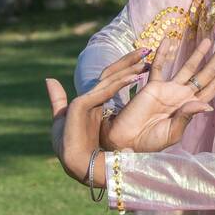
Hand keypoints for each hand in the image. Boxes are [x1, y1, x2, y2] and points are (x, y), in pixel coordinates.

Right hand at [46, 49, 150, 183]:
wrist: (73, 165)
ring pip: (108, 78)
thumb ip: (87, 113)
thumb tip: (68, 96)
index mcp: (93, 102)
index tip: (143, 60)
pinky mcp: (81, 106)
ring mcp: (84, 100)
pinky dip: (119, 84)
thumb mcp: (91, 131)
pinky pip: (104, 92)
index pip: (110, 78)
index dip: (125, 67)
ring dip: (127, 67)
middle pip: (111, 73)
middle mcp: (89, 98)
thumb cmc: (77, 150)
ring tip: (144, 57)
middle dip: (128, 60)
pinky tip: (135, 77)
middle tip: (146, 49)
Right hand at [103, 32, 214, 153]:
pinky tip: (169, 40)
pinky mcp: (152, 86)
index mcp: (191, 107)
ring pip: (187, 67)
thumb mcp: (171, 133)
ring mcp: (168, 89)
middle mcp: (183, 95)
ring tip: (209, 38)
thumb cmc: (150, 142)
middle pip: (205, 73)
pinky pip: (158, 67)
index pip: (213, 86)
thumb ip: (187, 117)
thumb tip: (207, 105)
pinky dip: (163, 54)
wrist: (127, 141)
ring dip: (198, 53)